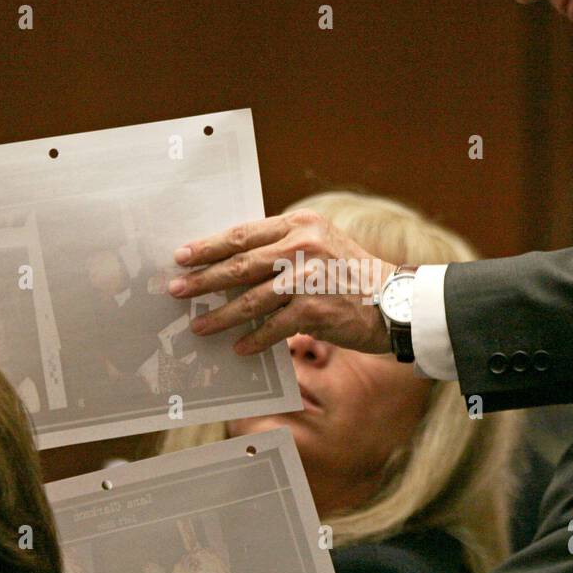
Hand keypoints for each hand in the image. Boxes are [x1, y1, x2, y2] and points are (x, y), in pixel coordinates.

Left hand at [169, 209, 396, 355]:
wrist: (396, 301)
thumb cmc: (352, 276)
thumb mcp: (321, 245)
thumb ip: (283, 247)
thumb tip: (233, 264)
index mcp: (300, 223)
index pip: (243, 234)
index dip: (209, 246)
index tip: (182, 256)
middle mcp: (303, 246)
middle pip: (240, 264)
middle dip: (203, 280)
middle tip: (176, 290)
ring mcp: (309, 278)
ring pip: (251, 299)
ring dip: (220, 316)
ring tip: (197, 326)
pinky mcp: (315, 310)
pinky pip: (273, 328)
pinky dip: (253, 340)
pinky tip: (238, 348)